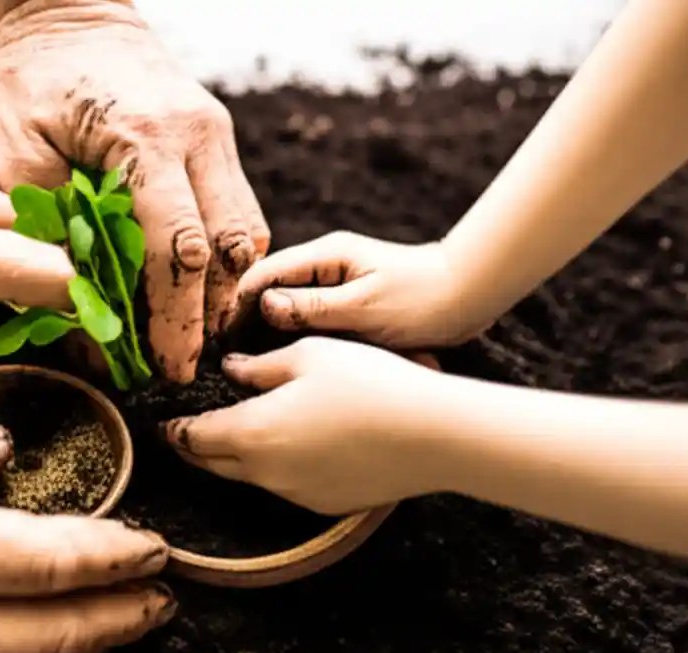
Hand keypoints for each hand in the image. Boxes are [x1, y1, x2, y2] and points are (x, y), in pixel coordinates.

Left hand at [0, 0, 269, 381]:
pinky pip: (237, 210)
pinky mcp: (216, 139)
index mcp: (147, 137)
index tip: (164, 365)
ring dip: (222, 290)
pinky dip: (222, 257)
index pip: (176, 247)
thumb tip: (79, 316)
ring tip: (191, 337)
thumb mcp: (19, 154)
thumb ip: (52, 234)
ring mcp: (215, 135)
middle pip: (226, 248)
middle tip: (182, 367)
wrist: (67, 9)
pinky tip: (196, 290)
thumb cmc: (31, 77)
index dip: (172, 315)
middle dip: (206, 315)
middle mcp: (198, 135)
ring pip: (245, 232)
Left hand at [0, 129, 74, 426]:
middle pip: (60, 235)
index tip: (96, 349)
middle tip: (78, 330)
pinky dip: (19, 200)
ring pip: (38, 197)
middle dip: (79, 283)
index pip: (55, 274)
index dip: (88, 315)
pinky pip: (0, 167)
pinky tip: (12, 233)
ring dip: (53, 240)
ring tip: (49, 288)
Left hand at [161, 337, 446, 515]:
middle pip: (215, 464)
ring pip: (252, 476)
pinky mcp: (326, 504)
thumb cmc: (369, 384)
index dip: (176, 429)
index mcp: (252, 433)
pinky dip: (277, 467)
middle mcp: (267, 472)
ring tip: (238, 433)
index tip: (165, 423)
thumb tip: (231, 371)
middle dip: (196, 449)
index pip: (195, 437)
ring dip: (238, 457)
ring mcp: (297, 494)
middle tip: (185, 434)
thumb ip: (260, 367)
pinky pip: (287, 485)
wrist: (432, 435)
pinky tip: (292, 445)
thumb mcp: (308, 355)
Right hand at [232, 231, 491, 349]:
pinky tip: (278, 359)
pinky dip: (289, 333)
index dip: (235, 302)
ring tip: (240, 361)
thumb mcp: (366, 307)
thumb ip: (314, 307)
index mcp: (326, 255)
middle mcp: (325, 264)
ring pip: (284, 303)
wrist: (469, 296)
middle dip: (242, 316)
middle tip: (220, 354)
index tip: (217, 334)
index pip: (263, 272)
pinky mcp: (345, 301)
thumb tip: (264, 306)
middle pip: (267, 287)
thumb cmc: (424, 300)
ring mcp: (334, 282)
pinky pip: (306, 315)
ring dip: (264, 327)